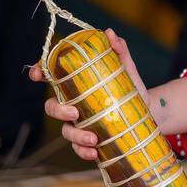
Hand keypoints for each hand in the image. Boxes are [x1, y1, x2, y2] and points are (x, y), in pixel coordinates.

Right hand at [28, 28, 146, 162]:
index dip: (39, 73)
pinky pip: (79, 149)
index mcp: (77, 85)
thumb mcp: (126, 69)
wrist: (149, 112)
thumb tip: (110, 33)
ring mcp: (79, 124)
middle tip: (74, 113)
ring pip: (66, 131)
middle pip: (51, 107)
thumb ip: (118, 51)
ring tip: (94, 139)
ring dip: (76, 136)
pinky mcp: (89, 141)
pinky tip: (95, 153)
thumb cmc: (130, 88)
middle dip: (58, 111)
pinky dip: (84, 153)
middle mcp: (73, 104)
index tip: (37, 74)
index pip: (51, 77)